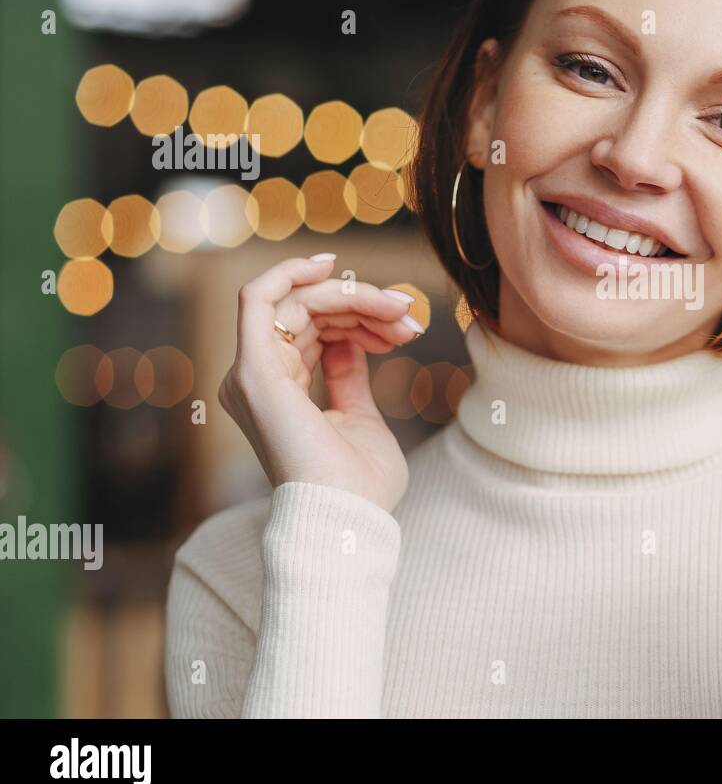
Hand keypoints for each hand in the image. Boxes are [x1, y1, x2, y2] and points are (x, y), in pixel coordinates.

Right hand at [218, 254, 424, 512]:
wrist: (349, 517)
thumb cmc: (360, 485)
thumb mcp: (360, 417)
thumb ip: (349, 375)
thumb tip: (354, 340)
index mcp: (279, 394)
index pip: (315, 332)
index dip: (360, 317)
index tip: (404, 320)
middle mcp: (257, 381)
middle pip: (308, 313)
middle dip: (363, 303)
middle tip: (407, 311)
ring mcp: (252, 375)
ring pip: (297, 301)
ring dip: (354, 295)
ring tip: (399, 310)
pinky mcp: (255, 370)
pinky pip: (257, 297)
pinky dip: (290, 273)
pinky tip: (330, 266)